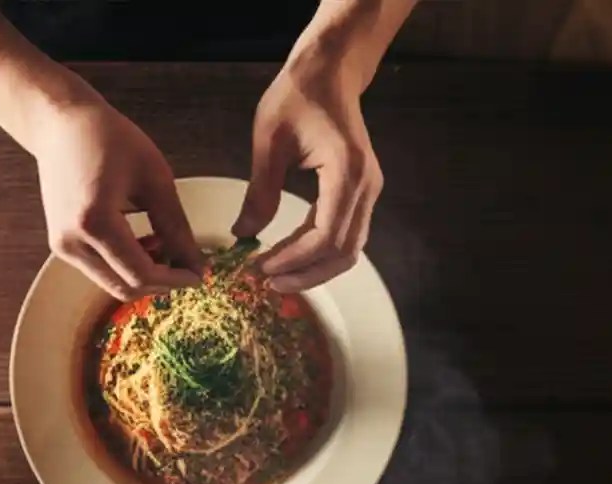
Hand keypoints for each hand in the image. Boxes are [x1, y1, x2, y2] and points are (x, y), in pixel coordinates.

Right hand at [30, 95, 203, 300]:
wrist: (60, 125)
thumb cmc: (109, 140)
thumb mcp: (154, 178)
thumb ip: (176, 226)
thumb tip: (197, 265)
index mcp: (95, 223)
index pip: (140, 273)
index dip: (175, 279)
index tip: (200, 274)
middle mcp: (71, 243)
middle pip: (124, 287)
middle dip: (160, 283)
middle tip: (186, 264)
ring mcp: (61, 247)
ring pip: (112, 283)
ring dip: (143, 275)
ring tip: (164, 246)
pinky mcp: (60, 245)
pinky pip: (99, 270)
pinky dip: (125, 266)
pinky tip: (142, 242)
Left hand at [232, 52, 382, 292]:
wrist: (329, 72)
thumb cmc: (296, 97)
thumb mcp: (268, 141)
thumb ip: (260, 191)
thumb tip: (242, 234)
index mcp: (346, 172)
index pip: (325, 235)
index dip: (293, 260)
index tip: (260, 268)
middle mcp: (366, 187)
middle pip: (343, 252)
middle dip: (305, 274)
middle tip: (267, 283)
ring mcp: (368, 191)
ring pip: (349, 249)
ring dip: (314, 268)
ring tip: (275, 275)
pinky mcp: (362, 192)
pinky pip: (346, 234)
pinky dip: (319, 252)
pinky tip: (289, 254)